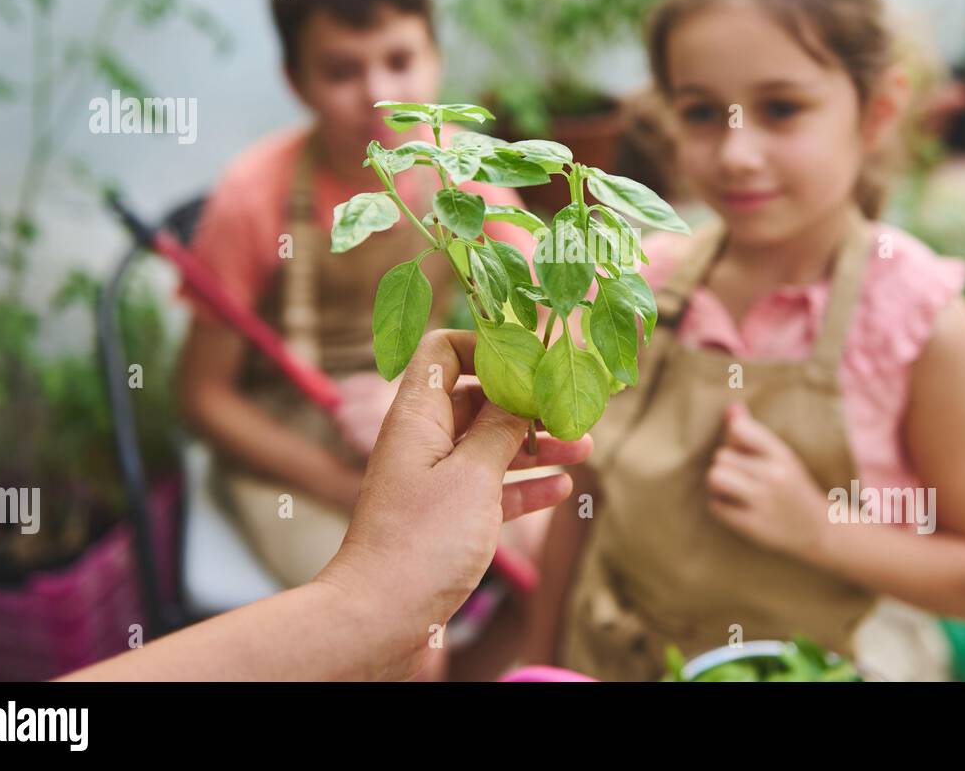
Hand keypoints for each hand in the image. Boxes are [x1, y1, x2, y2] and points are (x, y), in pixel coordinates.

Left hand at [315, 330, 591, 679]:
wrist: (379, 618)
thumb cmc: (420, 542)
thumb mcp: (473, 475)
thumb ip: (501, 427)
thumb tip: (522, 389)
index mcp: (418, 416)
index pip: (444, 350)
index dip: (488, 346)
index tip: (534, 358)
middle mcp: (423, 441)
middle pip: (478, 399)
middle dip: (526, 400)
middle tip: (572, 406)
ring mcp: (433, 481)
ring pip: (490, 445)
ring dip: (536, 443)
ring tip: (585, 447)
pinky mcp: (445, 518)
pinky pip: (490, 488)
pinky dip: (524, 484)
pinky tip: (561, 487)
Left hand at [705, 402, 832, 562]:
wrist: (819, 529)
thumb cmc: (791, 485)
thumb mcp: (779, 456)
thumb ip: (752, 431)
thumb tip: (731, 407)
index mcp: (781, 453)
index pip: (739, 428)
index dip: (732, 438)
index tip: (742, 450)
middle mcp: (774, 475)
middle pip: (721, 456)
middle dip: (725, 465)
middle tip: (739, 475)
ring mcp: (765, 501)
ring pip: (716, 477)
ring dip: (718, 485)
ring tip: (730, 489)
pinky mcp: (754, 525)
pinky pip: (717, 506)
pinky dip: (720, 505)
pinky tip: (734, 507)